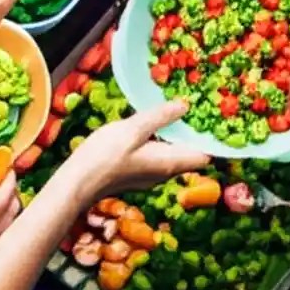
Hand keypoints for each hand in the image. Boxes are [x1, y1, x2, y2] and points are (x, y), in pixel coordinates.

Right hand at [65, 101, 209, 200]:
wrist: (77, 183)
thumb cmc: (105, 156)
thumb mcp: (133, 129)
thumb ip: (160, 117)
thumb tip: (185, 106)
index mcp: (170, 162)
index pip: (204, 155)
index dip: (211, 138)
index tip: (212, 117)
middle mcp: (165, 173)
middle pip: (189, 154)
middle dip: (193, 133)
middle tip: (194, 107)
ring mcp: (150, 176)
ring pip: (172, 155)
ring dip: (174, 136)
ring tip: (173, 113)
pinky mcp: (137, 174)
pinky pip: (158, 157)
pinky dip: (160, 142)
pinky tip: (149, 128)